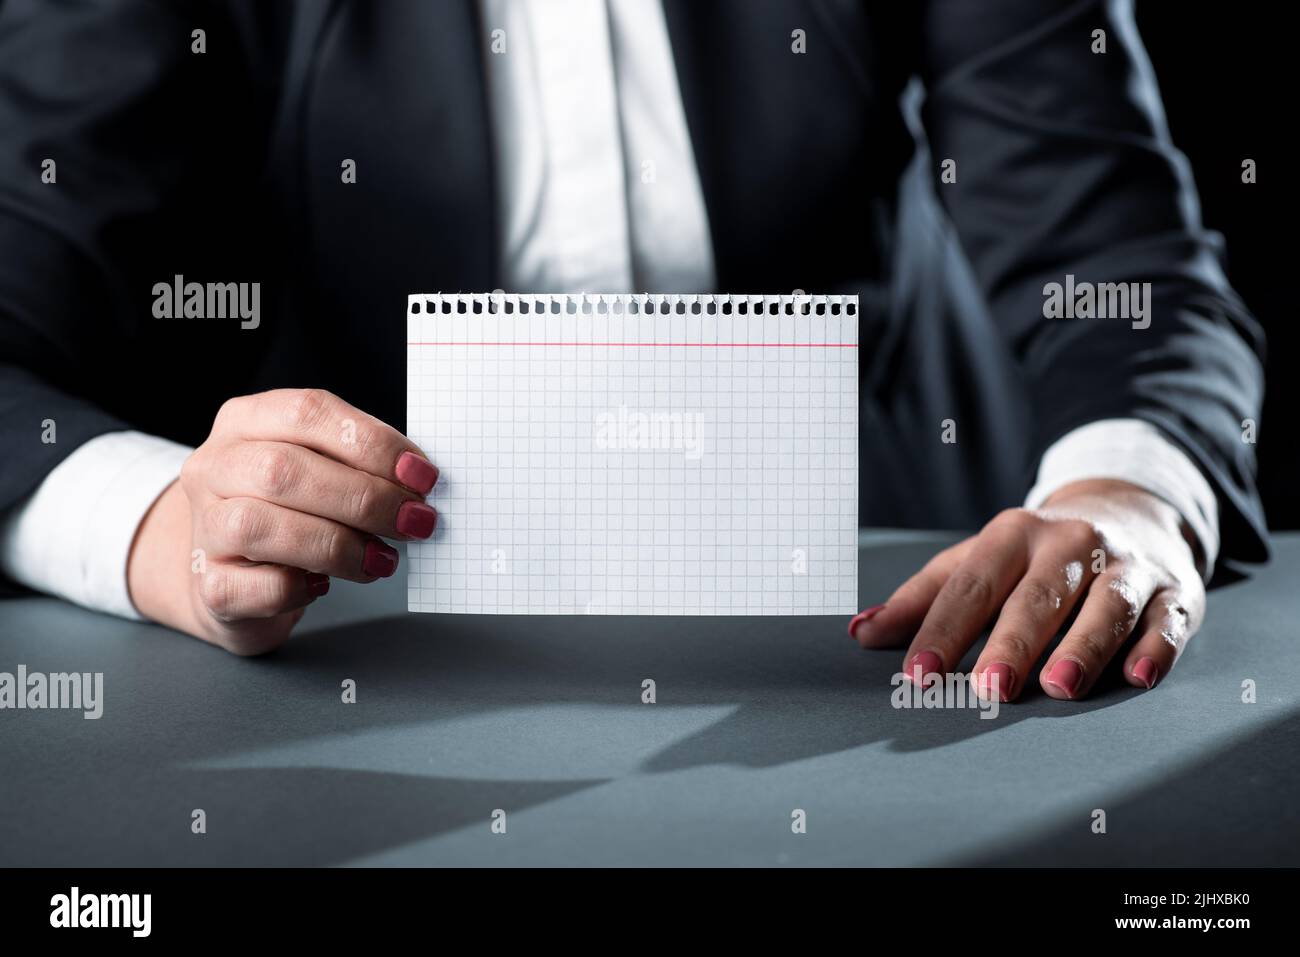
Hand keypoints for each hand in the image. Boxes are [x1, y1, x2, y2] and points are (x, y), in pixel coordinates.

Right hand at [127, 389, 438, 654]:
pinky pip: (255, 585)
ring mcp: (204, 526)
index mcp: (247, 422)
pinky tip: (324, 585)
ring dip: (337, 545)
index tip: (422, 476)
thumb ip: (361, 466)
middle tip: (414, 521)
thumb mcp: (322, 470)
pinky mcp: (211, 586)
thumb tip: (418, 484)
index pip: (307, 412)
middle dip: (364, 498)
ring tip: (381, 559)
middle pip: (284, 469)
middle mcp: (215, 467)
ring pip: (258, 525)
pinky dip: (299, 588)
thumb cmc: (292, 512)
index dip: (372, 443)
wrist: (233, 573)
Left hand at [848, 479, 1205, 700]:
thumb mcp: (978, 561)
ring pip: (1105, 606)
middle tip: (990, 688)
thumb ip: (923, 598)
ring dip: (1084, 647)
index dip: (943, 629)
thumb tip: (860, 633)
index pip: (972, 586)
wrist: (1132, 511)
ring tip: (1059, 687)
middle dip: (1013, 642)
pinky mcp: (1174, 592)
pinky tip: (1138, 678)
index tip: (918, 672)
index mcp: (1013, 535)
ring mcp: (1127, 566)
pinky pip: (1166, 620)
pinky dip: (1155, 648)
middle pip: (1038, 596)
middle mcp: (1071, 544)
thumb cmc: (1036, 554)